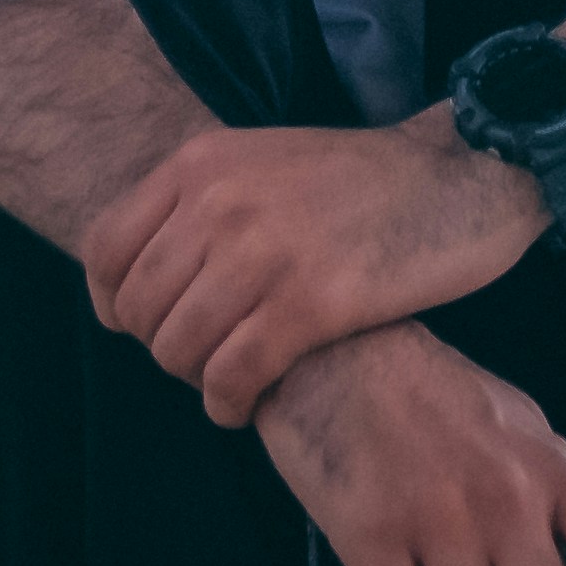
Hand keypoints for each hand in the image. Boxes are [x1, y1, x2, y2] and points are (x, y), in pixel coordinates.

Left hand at [86, 115, 543, 425]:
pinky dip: (228, 404)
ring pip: (178, 349)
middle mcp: (219, 201)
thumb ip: (201, 202)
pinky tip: (246, 405)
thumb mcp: (264, 161)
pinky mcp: (313, 301)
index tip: (148, 326)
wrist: (461, 172)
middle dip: (165, 348)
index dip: (114, 305)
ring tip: (231, 381)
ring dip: (198, 380)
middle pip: (140, 310)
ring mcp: (264, 250)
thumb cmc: (365, 179)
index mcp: (201, 162)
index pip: (104, 250)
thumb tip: (144, 276)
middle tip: (207, 358)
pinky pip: (232, 376)